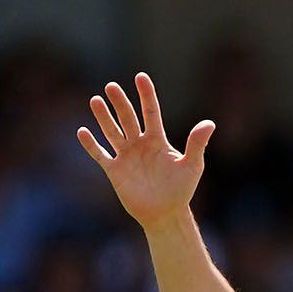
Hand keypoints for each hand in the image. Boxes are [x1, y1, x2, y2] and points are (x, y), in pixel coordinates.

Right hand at [77, 73, 214, 231]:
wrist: (166, 215)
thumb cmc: (181, 190)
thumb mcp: (192, 166)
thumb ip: (197, 144)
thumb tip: (210, 123)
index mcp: (157, 139)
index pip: (150, 112)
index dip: (146, 95)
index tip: (140, 77)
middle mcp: (139, 144)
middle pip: (127, 118)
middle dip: (120, 103)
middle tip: (111, 87)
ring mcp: (126, 156)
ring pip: (112, 132)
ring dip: (104, 117)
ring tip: (96, 101)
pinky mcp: (115, 171)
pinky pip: (101, 155)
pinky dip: (91, 145)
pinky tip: (82, 132)